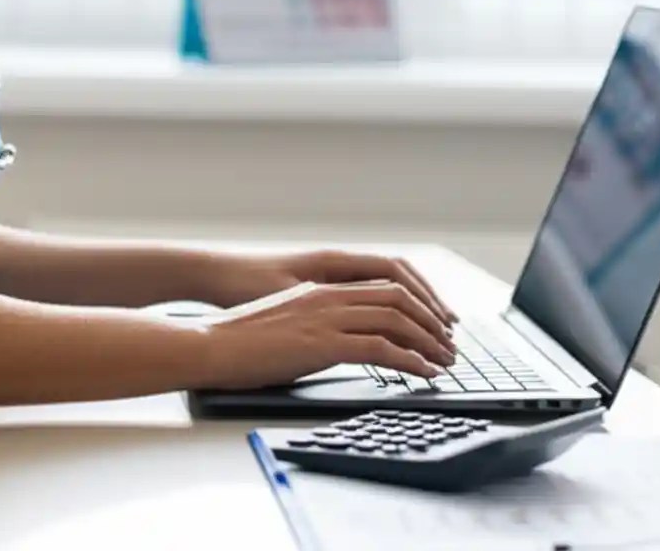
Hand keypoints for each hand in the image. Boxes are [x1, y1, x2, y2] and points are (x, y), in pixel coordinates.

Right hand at [201, 283, 458, 389]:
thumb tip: (339, 345)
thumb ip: (316, 324)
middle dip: (431, 321)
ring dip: (428, 342)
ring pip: (397, 320)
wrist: (211, 345)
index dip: (416, 304)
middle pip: (398, 298)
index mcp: (321, 289)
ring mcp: (327, 317)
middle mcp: (329, 296)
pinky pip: (381, 350)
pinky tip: (423, 374)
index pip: (384, 285)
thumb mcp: (286, 322)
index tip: (433, 325)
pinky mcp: (323, 343)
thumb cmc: (239, 340)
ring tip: (444, 362)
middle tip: (448, 344)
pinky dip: (410, 362)